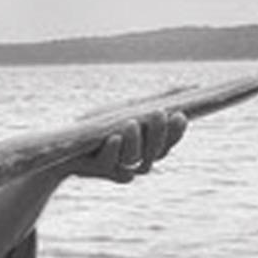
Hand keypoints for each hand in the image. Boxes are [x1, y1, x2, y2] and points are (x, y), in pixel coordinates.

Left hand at [64, 109, 185, 182]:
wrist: (62, 140)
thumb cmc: (99, 123)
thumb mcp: (129, 108)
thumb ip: (159, 99)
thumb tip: (195, 87)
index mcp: (147, 148)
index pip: (169, 143)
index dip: (176, 132)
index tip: (180, 115)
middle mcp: (136, 161)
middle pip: (156, 153)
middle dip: (159, 133)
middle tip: (160, 113)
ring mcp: (118, 168)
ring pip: (134, 160)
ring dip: (135, 141)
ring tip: (131, 123)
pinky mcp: (97, 170)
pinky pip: (108, 164)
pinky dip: (112, 151)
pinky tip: (113, 138)